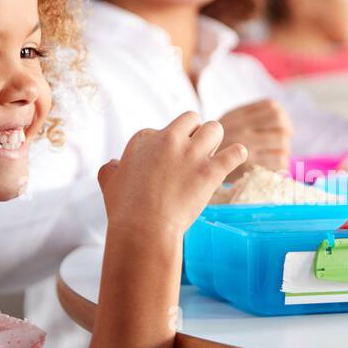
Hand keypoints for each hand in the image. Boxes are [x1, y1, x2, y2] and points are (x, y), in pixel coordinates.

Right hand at [97, 112, 246, 242]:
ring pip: (214, 128)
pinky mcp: (211, 170)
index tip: (169, 163)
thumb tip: (114, 164)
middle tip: (195, 154)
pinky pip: (235, 152)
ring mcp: (191, 154)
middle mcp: (168, 139)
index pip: (164, 129)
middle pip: (192, 119)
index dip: (170, 146)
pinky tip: (234, 159)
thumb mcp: (109, 182)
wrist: (143, 228)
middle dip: (196, 133)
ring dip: (215, 141)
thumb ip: (112, 169)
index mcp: (145, 138)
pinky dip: (237, 155)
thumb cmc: (125, 209)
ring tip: (212, 157)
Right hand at [217, 99, 292, 180]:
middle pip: (280, 123)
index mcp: (237, 115)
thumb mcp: (228, 123)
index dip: (283, 117)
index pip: (272, 107)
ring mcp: (245, 147)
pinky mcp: (249, 166)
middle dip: (286, 133)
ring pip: (282, 143)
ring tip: (273, 156)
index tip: (281, 128)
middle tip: (281, 143)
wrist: (196, 169)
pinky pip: (279, 161)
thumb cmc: (219, 147)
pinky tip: (270, 167)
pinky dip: (280, 164)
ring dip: (283, 151)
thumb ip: (250, 116)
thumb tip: (282, 118)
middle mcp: (241, 128)